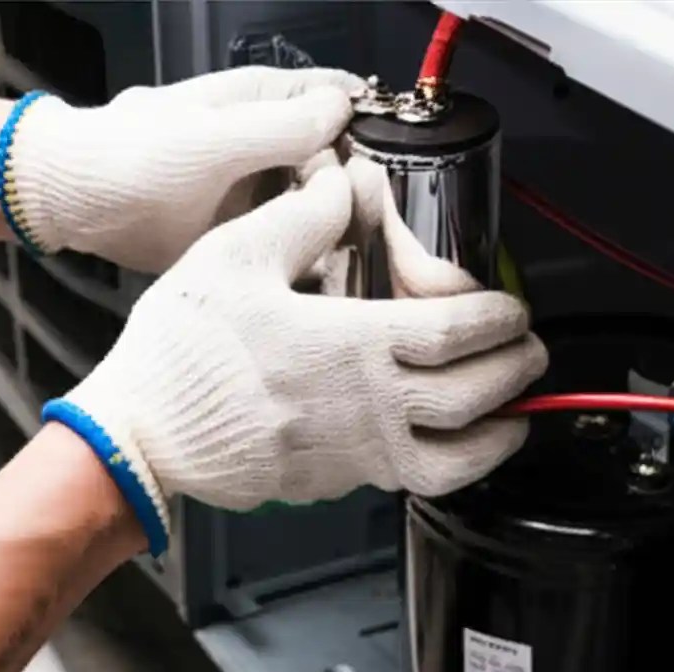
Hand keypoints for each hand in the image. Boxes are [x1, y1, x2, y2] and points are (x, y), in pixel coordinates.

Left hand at [4, 67, 363, 271]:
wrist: (71, 203)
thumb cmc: (129, 160)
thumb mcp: (212, 141)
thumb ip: (280, 127)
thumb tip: (344, 109)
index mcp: (267, 101)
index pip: (346, 107)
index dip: (374, 136)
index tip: (388, 175)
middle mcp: (274, 144)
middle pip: (346, 163)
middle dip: (364, 194)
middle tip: (371, 230)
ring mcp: (263, 189)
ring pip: (328, 206)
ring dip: (345, 231)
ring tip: (357, 259)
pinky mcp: (251, 232)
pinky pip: (299, 243)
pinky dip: (315, 260)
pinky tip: (327, 279)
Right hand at [43, 153, 546, 553]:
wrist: (142, 437)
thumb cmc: (182, 354)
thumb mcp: (234, 257)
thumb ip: (302, 218)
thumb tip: (344, 187)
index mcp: (351, 344)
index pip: (455, 332)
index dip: (499, 318)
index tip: (514, 309)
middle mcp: (368, 406)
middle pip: (474, 396)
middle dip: (517, 372)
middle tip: (532, 353)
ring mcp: (358, 453)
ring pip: (456, 459)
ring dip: (498, 436)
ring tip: (513, 416)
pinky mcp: (338, 481)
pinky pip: (413, 480)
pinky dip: (449, 465)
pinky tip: (447, 444)